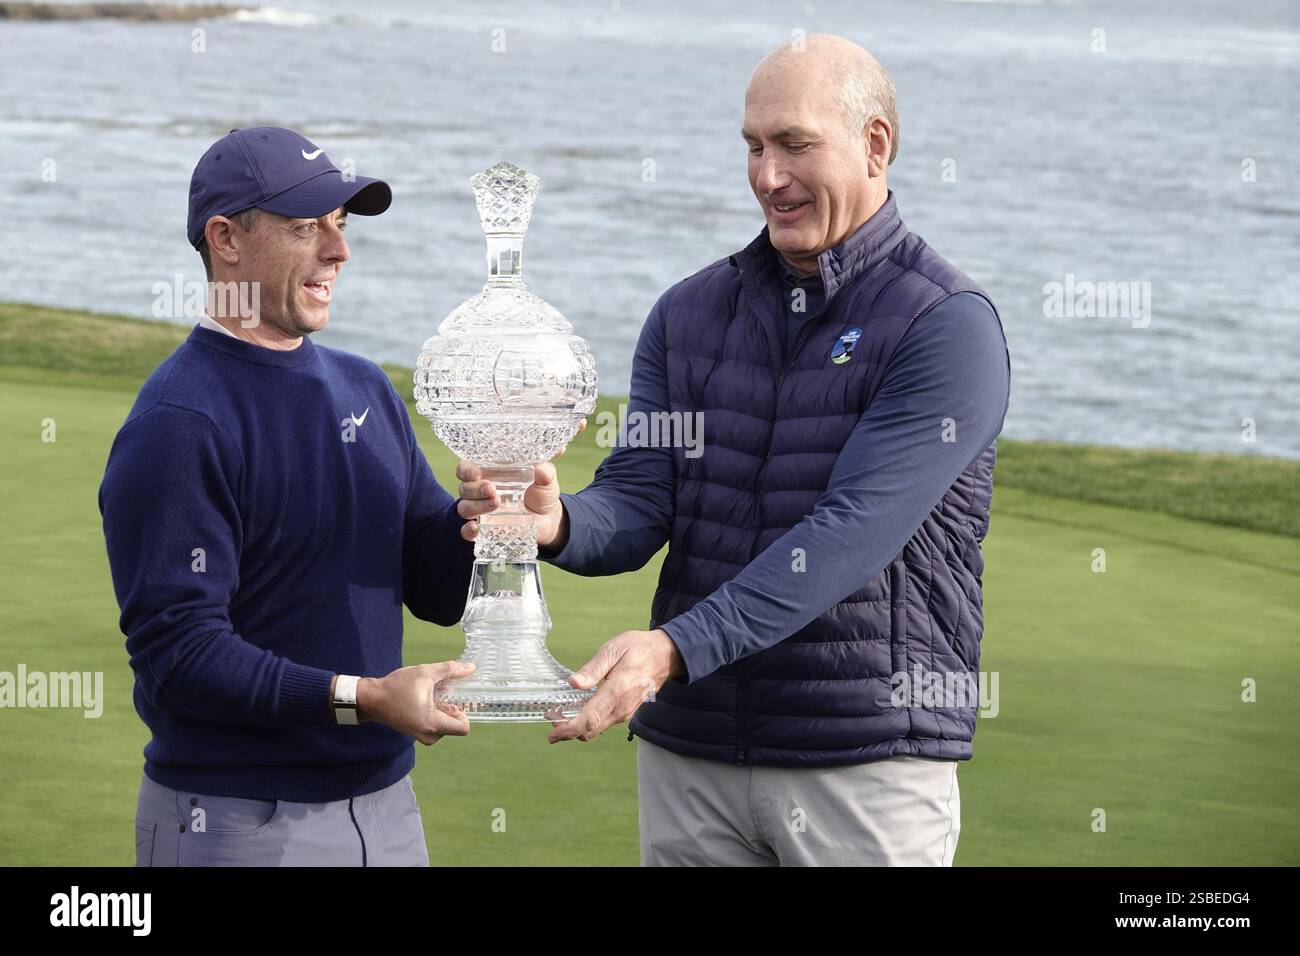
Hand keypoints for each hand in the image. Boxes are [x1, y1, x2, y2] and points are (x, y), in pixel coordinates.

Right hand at [358, 660, 475, 745]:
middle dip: (452, 708)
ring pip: (446, 725)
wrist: (372, 699)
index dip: (464, 711)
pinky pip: (435, 726)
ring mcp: (422, 736)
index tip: (453, 698)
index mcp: (432, 723)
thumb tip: (471, 668)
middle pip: (455, 725)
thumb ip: (450, 670)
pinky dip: (435, 713)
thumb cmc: (397, 687)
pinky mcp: (417, 733)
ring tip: (429, 694)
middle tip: (440, 692)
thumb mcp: (425, 673)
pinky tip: (424, 699)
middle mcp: (429, 735)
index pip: (464, 728)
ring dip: (443, 709)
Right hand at [456, 418, 585, 548]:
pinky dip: (467, 531)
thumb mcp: (546, 478)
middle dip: (475, 488)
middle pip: (464, 488)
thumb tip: (559, 450)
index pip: (466, 468)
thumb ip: (547, 466)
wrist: (549, 519)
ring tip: (497, 503)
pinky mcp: (485, 529)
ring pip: (464, 508)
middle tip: (492, 489)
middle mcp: (480, 491)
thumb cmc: (541, 491)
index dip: (466, 469)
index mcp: (490, 473)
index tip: (477, 472)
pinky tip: (476, 529)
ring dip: (476, 506)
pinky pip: (466, 532)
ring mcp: (481, 511)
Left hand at [546, 629, 683, 743]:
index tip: (552, 733)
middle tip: (550, 718)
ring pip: (596, 729)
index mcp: (617, 691)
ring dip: (576, 726)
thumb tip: (573, 683)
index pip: (590, 720)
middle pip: (590, 730)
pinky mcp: (625, 712)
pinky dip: (587, 722)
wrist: (666, 655)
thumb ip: (593, 669)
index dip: (568, 729)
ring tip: (559, 713)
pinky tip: (578, 709)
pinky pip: (603, 723)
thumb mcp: (613, 650)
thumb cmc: (639, 648)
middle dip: (567, 730)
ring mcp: (624, 712)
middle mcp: (621, 708)